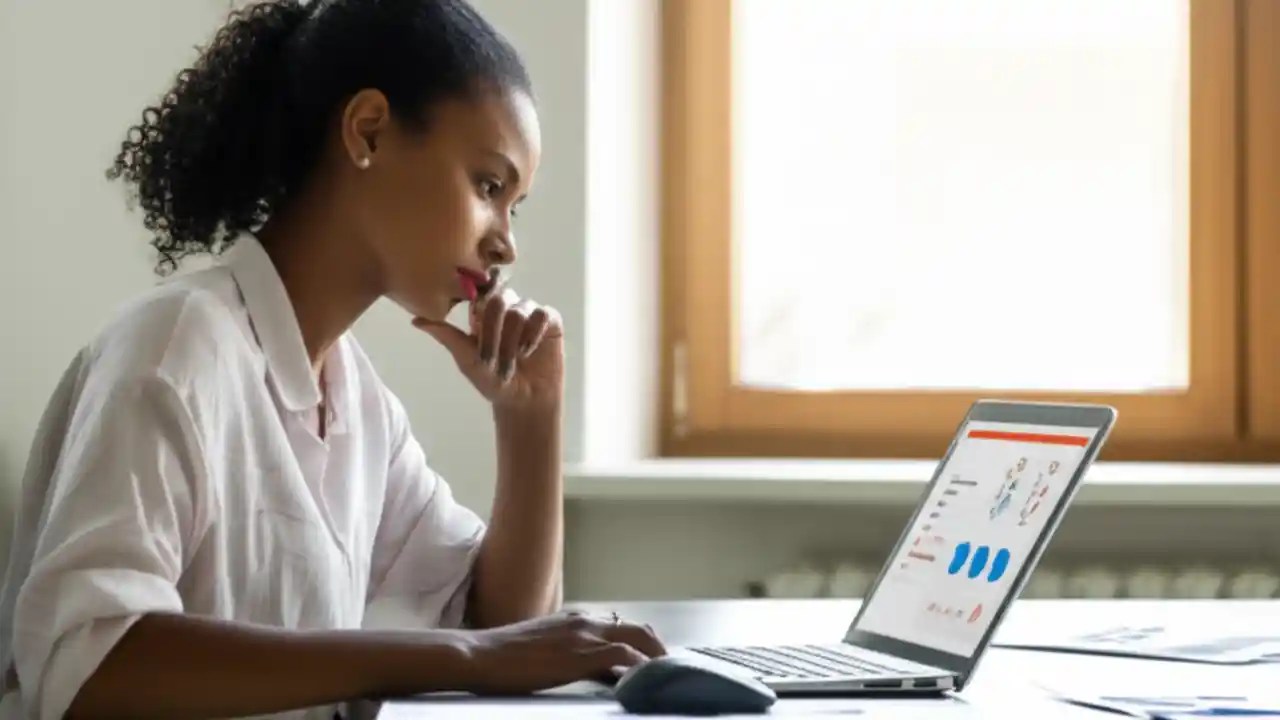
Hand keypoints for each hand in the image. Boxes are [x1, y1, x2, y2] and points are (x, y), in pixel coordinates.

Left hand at [414, 286, 563, 412]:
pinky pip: (542, 314)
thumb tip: (415, 320)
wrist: (523, 401)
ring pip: (520, 308)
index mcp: (484, 314)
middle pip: (499, 298)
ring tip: (511, 362)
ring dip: (512, 338)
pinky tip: (527, 352)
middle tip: (489, 357)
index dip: (478, 301)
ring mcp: (529, 313)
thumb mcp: (466, 359)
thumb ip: (446, 335)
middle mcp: (507, 309)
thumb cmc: (493, 381)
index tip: (474, 321)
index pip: (480, 292)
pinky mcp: (550, 321)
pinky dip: (533, 333)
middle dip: (493, 329)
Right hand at [459, 610, 667, 694]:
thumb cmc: (501, 658)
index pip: (618, 625)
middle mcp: (584, 622)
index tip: (649, 660)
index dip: (638, 642)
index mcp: (574, 620)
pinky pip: (625, 656)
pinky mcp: (581, 655)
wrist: (480, 655)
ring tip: (668, 677)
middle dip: (655, 649)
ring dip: (656, 657)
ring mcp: (584, 636)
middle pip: (636, 628)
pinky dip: (641, 666)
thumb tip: (574, 666)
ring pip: (638, 637)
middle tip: (666, 671)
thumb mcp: (538, 647)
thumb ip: (562, 651)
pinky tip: (649, 681)